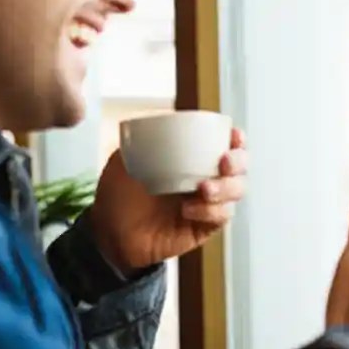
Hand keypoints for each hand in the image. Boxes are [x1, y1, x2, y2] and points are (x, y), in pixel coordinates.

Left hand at [91, 128, 248, 271]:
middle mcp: (205, 177)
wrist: (109, 231)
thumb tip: (165, 117)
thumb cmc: (118, 193)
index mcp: (192, 157)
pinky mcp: (204, 226)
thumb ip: (146, 137)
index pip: (225, 143)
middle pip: (240, 166)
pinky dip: (210, 211)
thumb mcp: (127, 157)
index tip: (234, 137)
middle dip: (238, 162)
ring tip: (204, 189)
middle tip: (223, 163)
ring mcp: (207, 203)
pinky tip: (188, 210)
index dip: (237, 139)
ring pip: (237, 190)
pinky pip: (222, 216)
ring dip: (226, 187)